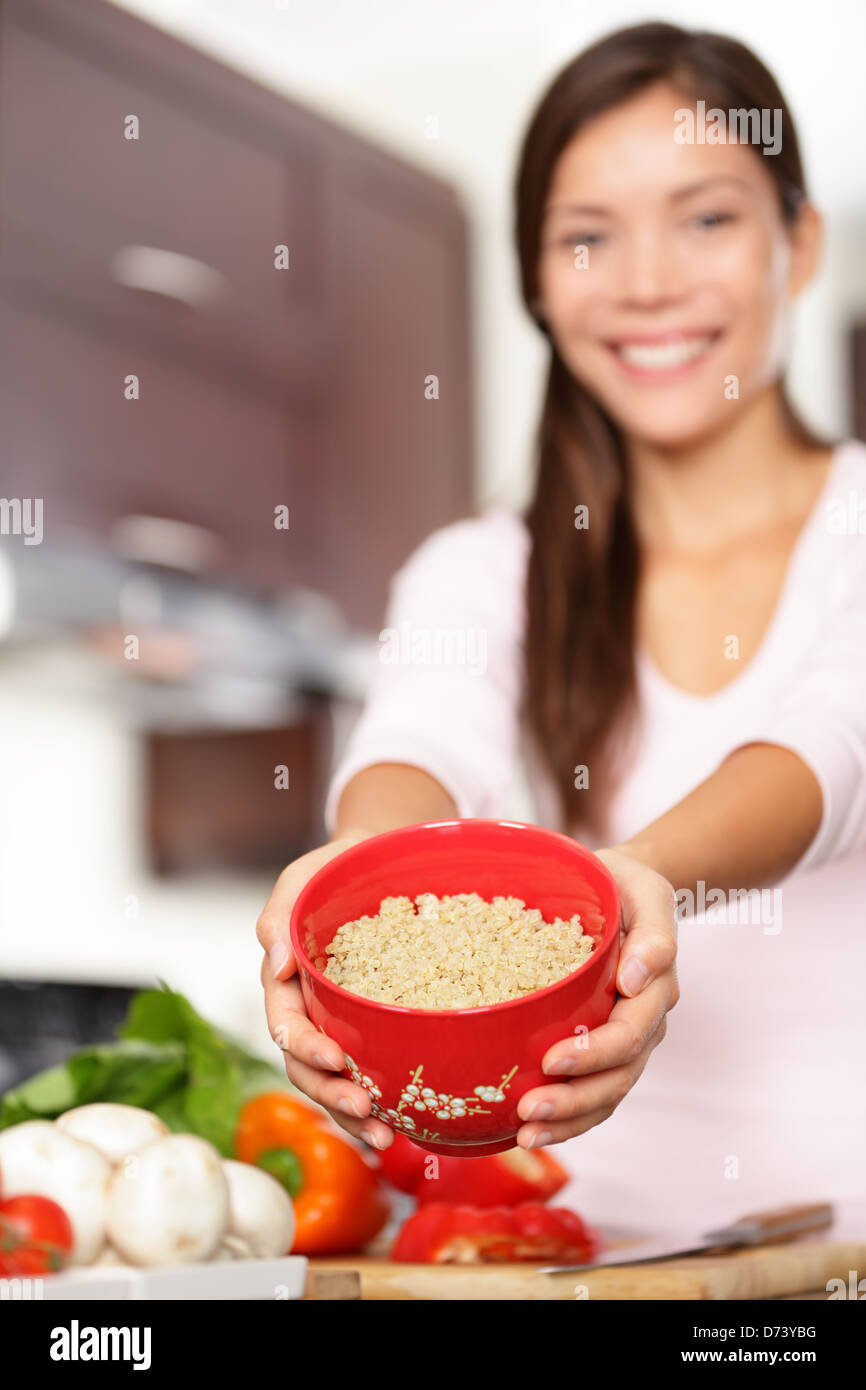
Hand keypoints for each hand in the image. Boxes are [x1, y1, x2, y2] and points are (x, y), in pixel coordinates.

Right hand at [256, 833, 395, 1150]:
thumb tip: (277, 964)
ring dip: (355, 1116)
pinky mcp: (370, 1031)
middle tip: (368, 1114)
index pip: (286, 1026)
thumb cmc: (330, 872)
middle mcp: (308, 1014)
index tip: (336, 1059)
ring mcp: (338, 1027)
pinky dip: (382, 1104)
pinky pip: (371, 1072)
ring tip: (386, 1139)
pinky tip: (402, 1127)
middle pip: (308, 1068)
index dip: (306, 1047)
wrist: (376, 864)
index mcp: (286, 985)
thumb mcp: (300, 881)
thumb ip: (280, 918)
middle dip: (333, 1096)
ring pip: (336, 1083)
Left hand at [514, 845, 679, 1148]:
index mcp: (654, 989)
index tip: (551, 1059)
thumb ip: (655, 932)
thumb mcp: (647, 891)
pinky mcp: (600, 1047)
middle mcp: (643, 1022)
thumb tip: (635, 978)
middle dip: (576, 1101)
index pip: (630, 1033)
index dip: (594, 1053)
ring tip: (526, 1134)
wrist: (620, 889)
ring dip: (568, 1120)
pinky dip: (565, 1116)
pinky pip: (590, 1091)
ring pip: (605, 1095)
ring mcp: (624, 1040)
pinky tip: (526, 1130)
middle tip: (529, 1112)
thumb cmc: (626, 886)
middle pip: (618, 1077)